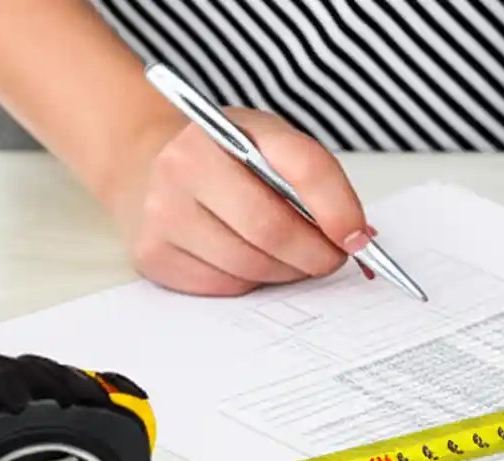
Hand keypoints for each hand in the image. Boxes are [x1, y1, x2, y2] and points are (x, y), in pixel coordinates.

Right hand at [105, 107, 373, 295]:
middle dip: (315, 254)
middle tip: (330, 258)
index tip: (358, 237)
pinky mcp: (153, 255)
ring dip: (285, 272)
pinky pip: (224, 286)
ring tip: (290, 257)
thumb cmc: (223, 158)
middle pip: (272, 231)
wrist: (144, 166)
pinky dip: (250, 281)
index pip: (300, 169)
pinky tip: (247, 260)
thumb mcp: (268, 142)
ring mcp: (161, 214)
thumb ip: (316, 177)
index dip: (338, 209)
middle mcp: (182, 168)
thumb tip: (358, 235)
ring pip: (250, 266)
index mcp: (222, 131)